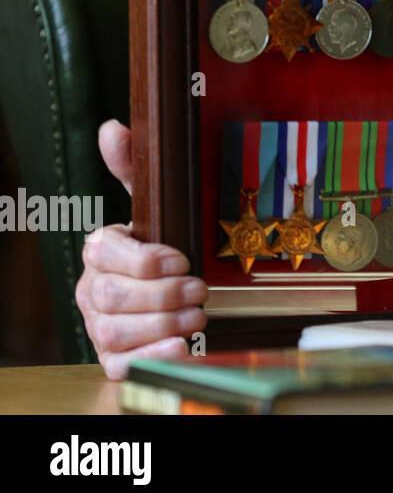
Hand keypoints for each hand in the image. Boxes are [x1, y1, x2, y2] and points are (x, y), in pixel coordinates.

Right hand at [76, 119, 206, 379]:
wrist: (167, 289)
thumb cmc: (160, 245)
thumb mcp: (153, 206)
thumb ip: (134, 168)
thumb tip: (112, 127)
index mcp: (100, 251)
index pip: (106, 255)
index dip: (144, 259)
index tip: (181, 258)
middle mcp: (93, 290)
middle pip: (113, 297)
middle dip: (162, 295)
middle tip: (199, 288)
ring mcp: (100, 325)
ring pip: (116, 331)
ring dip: (164, 324)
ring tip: (199, 314)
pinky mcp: (114, 357)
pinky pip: (121, 364)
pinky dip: (153, 357)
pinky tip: (182, 347)